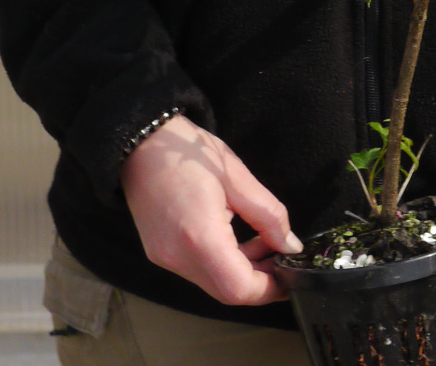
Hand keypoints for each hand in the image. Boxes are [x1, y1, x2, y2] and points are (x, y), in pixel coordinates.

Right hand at [120, 114, 302, 305]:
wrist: (142, 143)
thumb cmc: (191, 152)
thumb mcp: (238, 177)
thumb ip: (268, 215)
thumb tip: (290, 245)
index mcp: (199, 237)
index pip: (238, 288)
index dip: (269, 288)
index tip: (292, 273)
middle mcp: (178, 258)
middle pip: (225, 291)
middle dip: (260, 281)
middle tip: (284, 258)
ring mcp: (165, 258)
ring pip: (212, 283)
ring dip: (243, 271)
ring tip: (266, 243)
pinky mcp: (160, 253)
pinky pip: (198, 270)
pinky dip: (224, 263)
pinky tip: (240, 240)